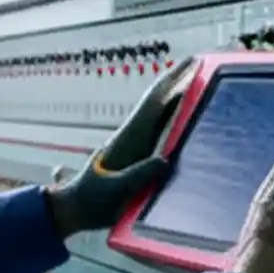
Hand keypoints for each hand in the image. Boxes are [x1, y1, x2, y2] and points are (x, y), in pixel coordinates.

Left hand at [45, 57, 195, 237]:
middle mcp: (133, 137)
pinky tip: (186, 120)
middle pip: (159, 103)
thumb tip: (165, 160)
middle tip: (199, 65)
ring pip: (161, 116)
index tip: (189, 63)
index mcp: (128, 139)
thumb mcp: (114, 190)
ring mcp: (136, 147)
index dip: (171, 81)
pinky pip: (161, 133)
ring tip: (198, 86)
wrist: (75, 209)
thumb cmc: (91, 200)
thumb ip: (137, 175)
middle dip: (177, 82)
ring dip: (178, 99)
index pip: (153, 103)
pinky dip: (174, 120)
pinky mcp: (138, 158)